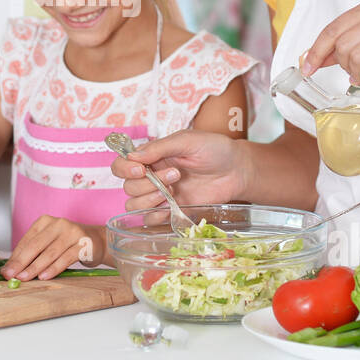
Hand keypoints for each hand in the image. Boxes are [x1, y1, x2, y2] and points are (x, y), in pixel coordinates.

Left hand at [1, 217, 106, 280]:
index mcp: (45, 221)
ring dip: (35, 267)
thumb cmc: (68, 243)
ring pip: (50, 252)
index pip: (27, 240)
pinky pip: (65, 258)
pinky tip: (44, 276)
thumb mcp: (49, 243)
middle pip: (36, 245)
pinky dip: (54, 268)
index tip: (6, 271)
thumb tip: (12, 268)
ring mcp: (72, 232)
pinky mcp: (83, 244)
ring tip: (25, 278)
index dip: (15, 257)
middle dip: (21, 262)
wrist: (97, 241)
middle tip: (11, 275)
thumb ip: (33, 252)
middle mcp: (58, 224)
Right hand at [108, 129, 248, 211]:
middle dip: (147, 183)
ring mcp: (160, 195)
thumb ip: (160, 147)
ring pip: (134, 204)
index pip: (121, 164)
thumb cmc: (215, 149)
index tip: (141, 169)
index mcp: (152, 156)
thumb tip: (134, 156)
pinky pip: (149, 219)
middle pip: (127, 186)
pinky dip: (154, 215)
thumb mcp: (188, 140)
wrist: (237, 171)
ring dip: (149, 199)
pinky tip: (169, 207)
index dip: (124, 168)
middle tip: (175, 175)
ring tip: (174, 190)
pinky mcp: (171, 210)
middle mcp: (151, 176)